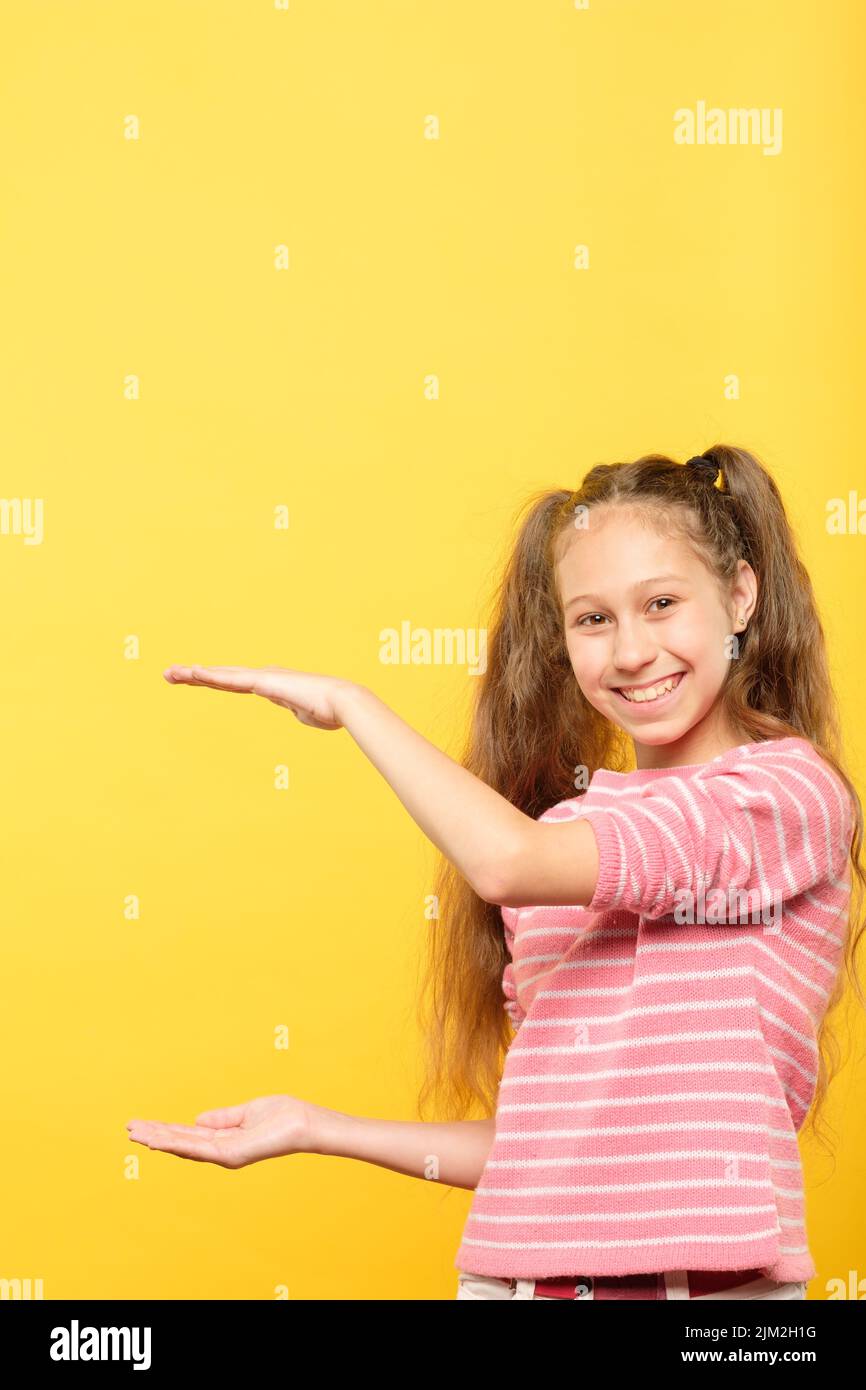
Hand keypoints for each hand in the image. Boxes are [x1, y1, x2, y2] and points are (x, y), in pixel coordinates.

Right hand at [126, 1094, 317, 1168]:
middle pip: (180, 1142)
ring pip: (184, 1147)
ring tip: (134, 1134)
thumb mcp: (246, 1112)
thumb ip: (222, 1118)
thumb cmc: (282, 1117)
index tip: (142, 1124)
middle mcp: (221, 1150)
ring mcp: (224, 1155)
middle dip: (154, 1135)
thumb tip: (197, 1119)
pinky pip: (198, 1149)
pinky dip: (176, 1144)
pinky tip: (157, 1139)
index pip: (187, 1135)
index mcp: (223, 1138)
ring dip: (158, 1140)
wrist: (304, 1123)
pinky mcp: (230, 1155)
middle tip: (128, 1129)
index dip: (165, 1130)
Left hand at [163, 664, 357, 730]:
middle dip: (195, 675)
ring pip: (222, 676)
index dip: (212, 680)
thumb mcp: (306, 713)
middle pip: (222, 677)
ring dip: (195, 674)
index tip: (192, 679)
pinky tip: (194, 673)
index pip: (234, 683)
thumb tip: (301, 711)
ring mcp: (263, 678)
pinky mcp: (265, 682)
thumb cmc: (330, 710)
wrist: (344, 703)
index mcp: (271, 684)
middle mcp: (264, 677)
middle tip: (169, 674)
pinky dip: (212, 676)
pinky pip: (233, 680)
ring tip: (171, 673)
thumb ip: (298, 710)